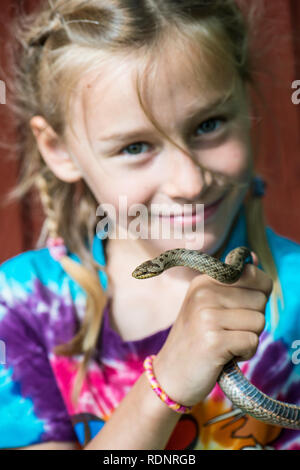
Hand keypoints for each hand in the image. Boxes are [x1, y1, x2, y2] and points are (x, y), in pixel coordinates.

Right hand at [153, 251, 272, 406]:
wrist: (170, 375)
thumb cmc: (196, 340)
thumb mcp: (208, 304)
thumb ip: (234, 284)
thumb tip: (254, 257)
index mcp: (203, 281)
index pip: (254, 275)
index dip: (259, 295)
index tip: (240, 310)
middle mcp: (203, 293)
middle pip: (260, 300)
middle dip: (252, 320)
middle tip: (227, 331)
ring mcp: (206, 316)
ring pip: (259, 322)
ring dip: (248, 338)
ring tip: (225, 343)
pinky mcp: (213, 341)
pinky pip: (252, 342)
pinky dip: (245, 354)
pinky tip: (224, 356)